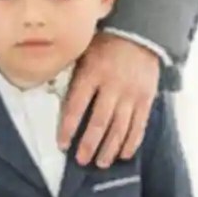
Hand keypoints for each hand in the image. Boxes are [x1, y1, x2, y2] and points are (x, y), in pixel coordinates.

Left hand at [58, 33, 160, 167]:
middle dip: (89, 144)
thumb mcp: (83, 52)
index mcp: (92, 73)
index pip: (77, 105)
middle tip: (81, 161)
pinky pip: (139, 125)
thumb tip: (51, 91)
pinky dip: (132, 142)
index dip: (68, 127)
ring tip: (100, 163)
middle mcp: (112, 86)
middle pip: (99, 122)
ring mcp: (132, 94)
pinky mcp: (146, 99)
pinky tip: (124, 154)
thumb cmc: (105, 44)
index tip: (62, 144)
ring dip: (109, 148)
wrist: (141, 33)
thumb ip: (72, 73)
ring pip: (120, 127)